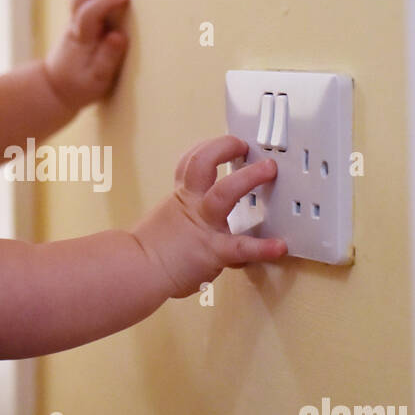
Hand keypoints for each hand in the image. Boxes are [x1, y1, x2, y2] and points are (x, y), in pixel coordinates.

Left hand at [42, 0, 131, 111]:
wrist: (56, 87)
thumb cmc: (80, 86)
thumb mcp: (96, 80)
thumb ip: (108, 58)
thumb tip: (118, 35)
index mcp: (82, 39)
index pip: (91, 14)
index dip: (106, 2)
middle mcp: (76, 25)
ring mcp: (75, 19)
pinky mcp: (78, 17)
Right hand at [132, 135, 287, 298]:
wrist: (135, 272)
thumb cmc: (149, 253)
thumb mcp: (167, 224)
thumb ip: (187, 218)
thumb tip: (198, 225)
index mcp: (182, 199)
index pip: (192, 163)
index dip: (211, 148)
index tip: (228, 143)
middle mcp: (192, 206)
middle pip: (202, 163)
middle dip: (224, 147)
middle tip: (244, 145)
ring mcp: (204, 226)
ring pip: (224, 192)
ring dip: (249, 177)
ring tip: (269, 169)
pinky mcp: (213, 251)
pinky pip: (241, 248)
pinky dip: (263, 248)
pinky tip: (279, 246)